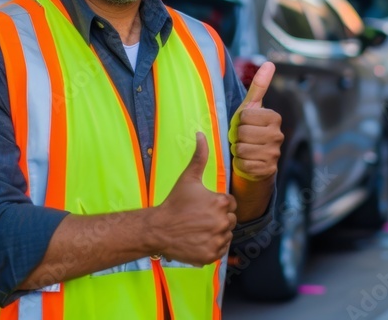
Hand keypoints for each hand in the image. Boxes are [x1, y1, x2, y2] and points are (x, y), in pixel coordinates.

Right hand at [151, 132, 236, 265]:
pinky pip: (221, 249)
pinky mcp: (212, 255)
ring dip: (216, 233)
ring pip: (226, 235)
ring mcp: (217, 239)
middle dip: (218, 219)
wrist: (157, 229)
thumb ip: (199, 156)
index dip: (217, 205)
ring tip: (198, 229)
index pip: (230, 204)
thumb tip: (201, 134)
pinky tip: (199, 240)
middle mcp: (223, 221)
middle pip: (229, 220)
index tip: (203, 207)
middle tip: (199, 219)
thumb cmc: (174, 203)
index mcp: (221, 202)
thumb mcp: (188, 178)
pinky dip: (212, 246)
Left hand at [230, 62, 284, 181]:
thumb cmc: (249, 131)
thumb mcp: (250, 108)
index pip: (244, 116)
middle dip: (236, 137)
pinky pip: (243, 164)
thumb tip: (270, 63)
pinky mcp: (268, 170)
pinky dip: (240, 163)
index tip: (243, 126)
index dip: (237, 122)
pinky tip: (246, 162)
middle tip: (241, 140)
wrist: (253, 161)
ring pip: (241, 149)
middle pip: (242, 132)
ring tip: (243, 150)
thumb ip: (259, 86)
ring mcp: (274, 154)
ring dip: (237, 150)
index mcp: (274, 118)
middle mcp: (278, 135)